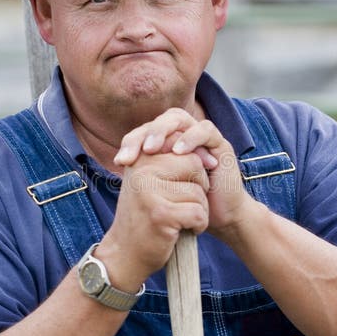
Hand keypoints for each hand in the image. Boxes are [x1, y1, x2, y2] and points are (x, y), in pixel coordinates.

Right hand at [100, 140, 210, 285]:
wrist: (125, 253)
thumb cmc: (146, 215)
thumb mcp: (150, 181)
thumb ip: (169, 161)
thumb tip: (203, 146)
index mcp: (140, 159)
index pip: (182, 146)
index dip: (197, 165)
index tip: (195, 182)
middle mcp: (142, 172)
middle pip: (194, 165)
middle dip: (200, 186)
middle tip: (185, 204)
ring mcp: (150, 193)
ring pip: (199, 192)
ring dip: (199, 210)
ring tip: (180, 220)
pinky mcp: (161, 215)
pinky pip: (198, 213)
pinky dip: (198, 225)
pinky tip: (183, 231)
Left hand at [114, 108, 252, 241]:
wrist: (218, 217)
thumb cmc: (187, 204)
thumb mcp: (160, 189)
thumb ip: (144, 172)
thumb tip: (117, 163)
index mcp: (167, 142)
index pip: (145, 131)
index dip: (130, 142)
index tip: (119, 162)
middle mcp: (183, 134)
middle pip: (161, 120)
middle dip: (145, 133)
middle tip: (135, 153)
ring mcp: (201, 136)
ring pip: (180, 118)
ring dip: (163, 131)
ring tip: (151, 149)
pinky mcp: (219, 143)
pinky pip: (205, 130)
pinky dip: (190, 138)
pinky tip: (178, 152)